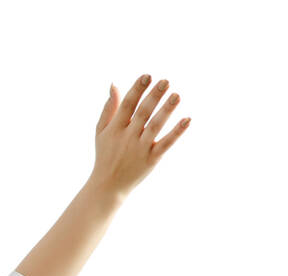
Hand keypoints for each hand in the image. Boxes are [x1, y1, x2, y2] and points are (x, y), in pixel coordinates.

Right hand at [88, 73, 190, 200]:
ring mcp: (140, 149)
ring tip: (176, 95)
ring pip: (155, 126)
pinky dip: (176, 132)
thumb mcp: (100, 132)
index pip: (127, 105)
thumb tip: (114, 84)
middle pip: (142, 113)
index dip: (137, 90)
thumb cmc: (105, 155)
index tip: (147, 76)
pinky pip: (166, 143)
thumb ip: (109, 108)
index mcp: (115, 128)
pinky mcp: (151, 159)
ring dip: (166, 111)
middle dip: (153, 97)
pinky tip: (187, 120)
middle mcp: (127, 137)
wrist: (108, 186)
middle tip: (165, 81)